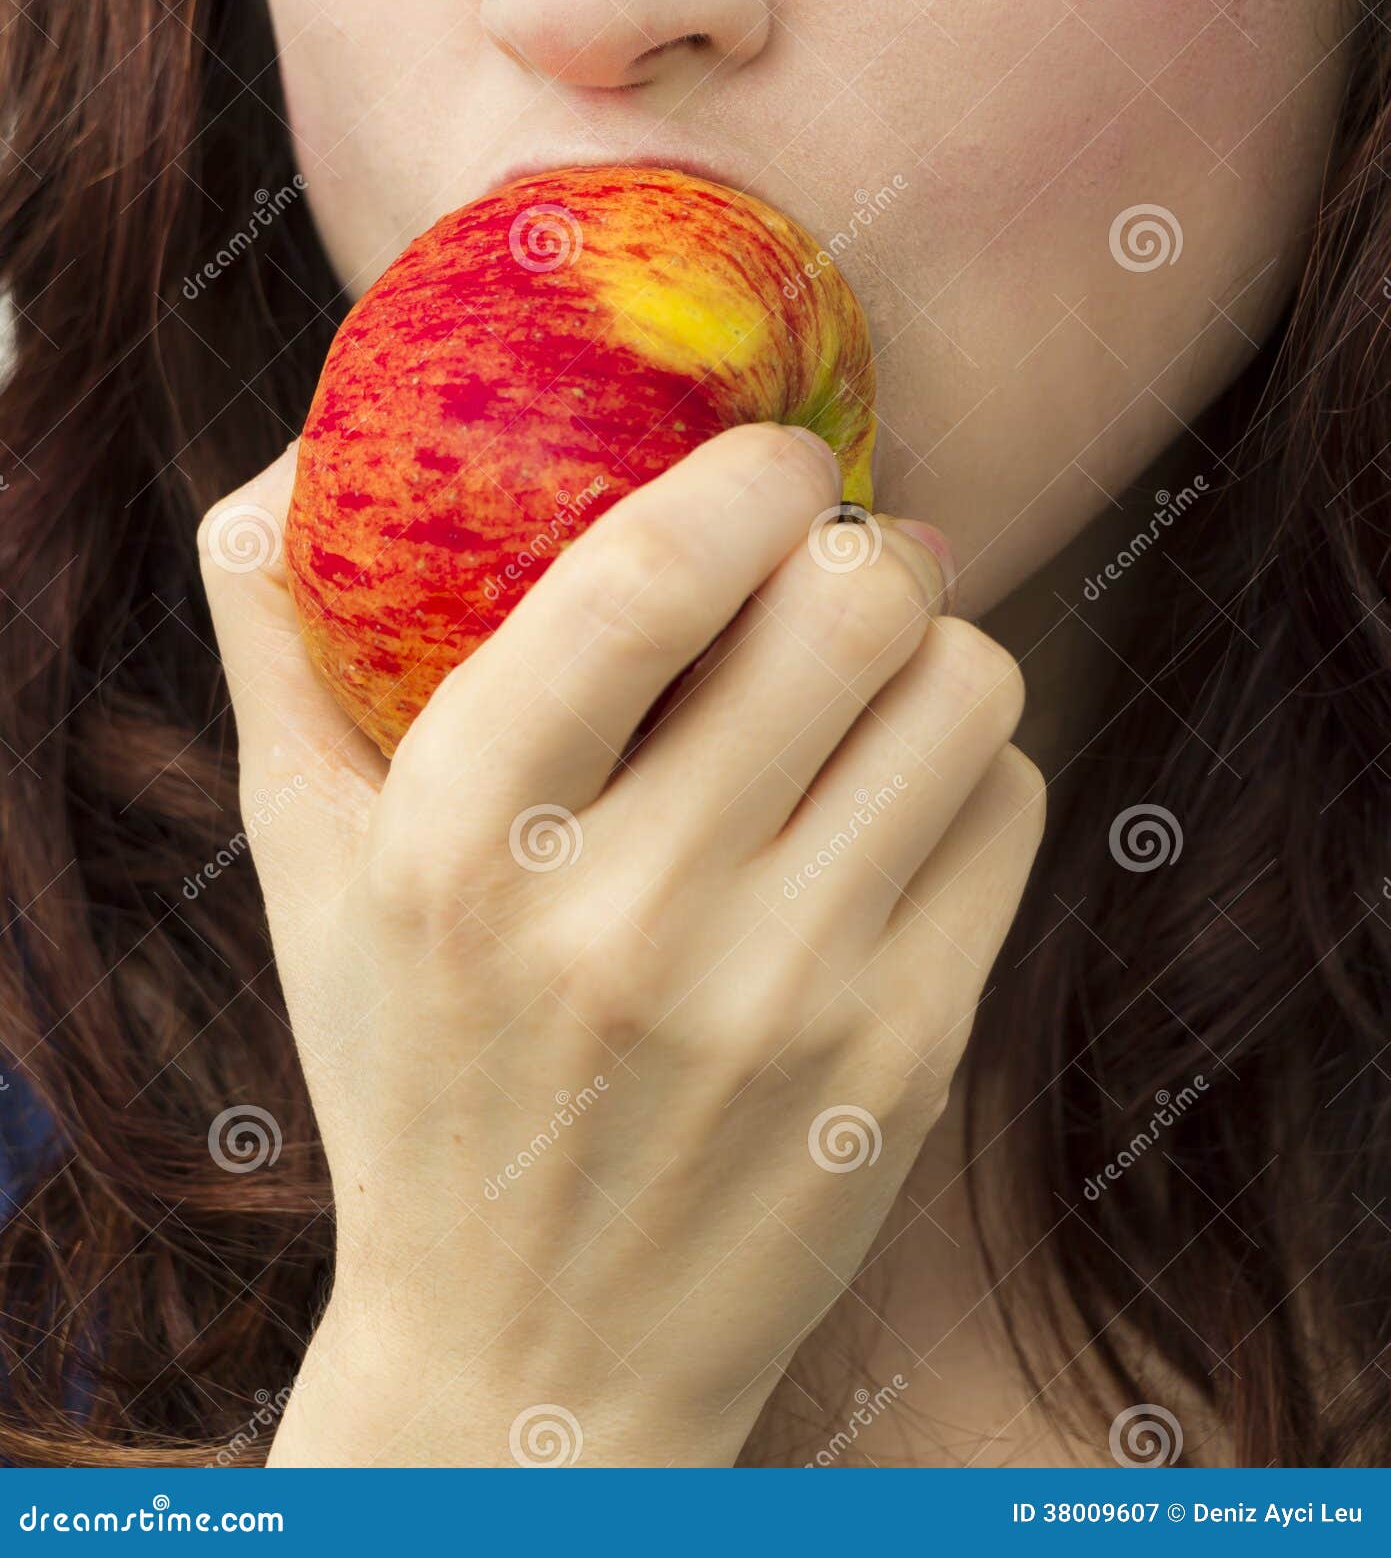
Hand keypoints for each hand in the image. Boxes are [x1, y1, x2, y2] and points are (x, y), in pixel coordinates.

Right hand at [198, 421, 1043, 1466]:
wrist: (532, 1351)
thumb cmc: (414, 1072)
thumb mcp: (306, 868)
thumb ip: (283, 646)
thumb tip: (301, 454)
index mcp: (464, 845)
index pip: (644, 580)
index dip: (744, 475)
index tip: (769, 459)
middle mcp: (632, 921)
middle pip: (854, 607)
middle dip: (862, 548)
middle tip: (832, 569)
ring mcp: (788, 1000)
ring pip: (962, 692)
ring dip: (928, 651)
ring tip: (864, 688)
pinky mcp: (904, 1062)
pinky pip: (1005, 810)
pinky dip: (963, 772)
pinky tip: (890, 809)